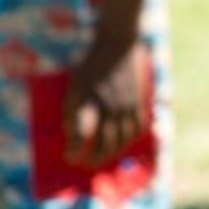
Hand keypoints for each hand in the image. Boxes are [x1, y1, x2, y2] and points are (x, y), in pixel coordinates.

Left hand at [64, 43, 145, 167]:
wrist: (117, 44)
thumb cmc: (91, 66)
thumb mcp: (74, 87)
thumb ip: (72, 112)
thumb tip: (71, 134)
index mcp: (91, 103)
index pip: (82, 136)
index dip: (75, 151)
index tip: (70, 157)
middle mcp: (111, 108)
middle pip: (106, 144)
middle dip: (95, 158)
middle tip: (86, 164)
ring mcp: (128, 106)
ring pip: (124, 139)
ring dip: (114, 152)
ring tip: (104, 156)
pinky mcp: (138, 102)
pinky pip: (139, 127)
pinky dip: (132, 139)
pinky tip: (124, 142)